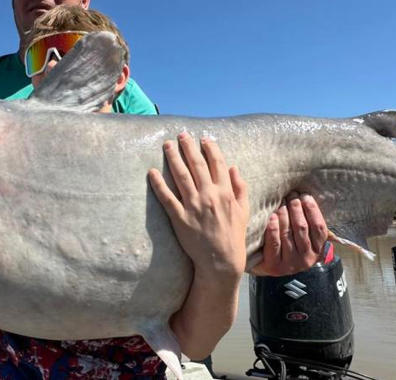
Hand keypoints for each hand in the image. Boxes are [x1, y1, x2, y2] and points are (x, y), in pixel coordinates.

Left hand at [148, 133, 248, 280]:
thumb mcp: (244, 210)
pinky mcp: (179, 218)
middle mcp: (209, 196)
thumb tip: (234, 167)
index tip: (203, 138)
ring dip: (173, 158)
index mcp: (225, 193)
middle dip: (188, 147)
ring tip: (167, 145)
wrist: (221, 261)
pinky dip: (159, 184)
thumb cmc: (233, 236)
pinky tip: (152, 172)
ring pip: (181, 176)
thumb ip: (240, 187)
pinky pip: (167, 197)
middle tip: (181, 134)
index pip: (217, 163)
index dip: (210, 148)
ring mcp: (193, 206)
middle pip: (196, 165)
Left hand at [252, 192, 327, 275]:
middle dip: (296, 209)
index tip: (305, 196)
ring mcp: (291, 264)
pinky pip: (274, 243)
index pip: (319, 227)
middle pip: (302, 228)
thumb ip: (308, 222)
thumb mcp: (301, 236)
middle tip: (291, 196)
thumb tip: (308, 197)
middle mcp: (307, 259)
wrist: (264, 265)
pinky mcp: (275, 266)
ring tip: (281, 203)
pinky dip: (273, 229)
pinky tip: (272, 217)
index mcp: (318, 250)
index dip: (312, 210)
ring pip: (288, 234)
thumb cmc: (285, 244)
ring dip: (284, 215)